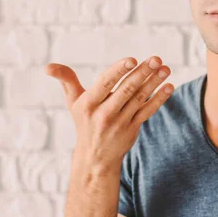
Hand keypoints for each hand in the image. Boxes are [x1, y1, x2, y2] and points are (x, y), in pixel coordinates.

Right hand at [44, 56, 172, 172]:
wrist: (95, 157)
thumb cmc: (84, 121)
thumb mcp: (73, 102)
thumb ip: (66, 80)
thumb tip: (47, 67)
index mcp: (89, 103)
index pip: (105, 84)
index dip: (118, 71)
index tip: (132, 59)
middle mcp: (104, 113)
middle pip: (127, 90)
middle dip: (143, 73)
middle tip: (156, 59)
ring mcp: (120, 122)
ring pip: (140, 99)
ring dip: (154, 83)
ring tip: (166, 68)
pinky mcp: (133, 129)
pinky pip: (148, 111)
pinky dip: (160, 99)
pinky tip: (169, 86)